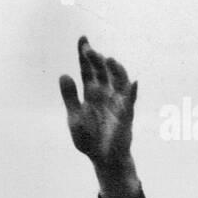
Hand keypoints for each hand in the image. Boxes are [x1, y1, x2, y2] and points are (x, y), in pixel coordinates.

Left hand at [59, 36, 136, 176]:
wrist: (103, 159)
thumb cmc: (89, 139)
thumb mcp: (74, 118)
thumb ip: (70, 98)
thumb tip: (63, 74)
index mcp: (90, 94)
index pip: (87, 70)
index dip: (85, 54)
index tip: (82, 38)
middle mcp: (104, 94)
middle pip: (102, 71)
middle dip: (96, 59)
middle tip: (89, 50)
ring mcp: (117, 102)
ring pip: (118, 80)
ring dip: (115, 70)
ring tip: (109, 61)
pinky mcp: (126, 114)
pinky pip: (131, 101)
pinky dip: (133, 91)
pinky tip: (134, 83)